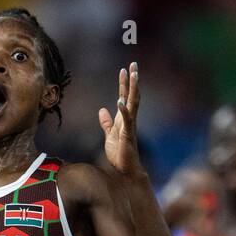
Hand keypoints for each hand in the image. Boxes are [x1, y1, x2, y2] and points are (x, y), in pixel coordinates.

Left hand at [98, 63, 142, 178]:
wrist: (125, 171)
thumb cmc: (120, 155)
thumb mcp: (109, 135)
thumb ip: (107, 123)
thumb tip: (102, 110)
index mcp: (125, 119)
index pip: (125, 97)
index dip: (124, 83)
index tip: (124, 69)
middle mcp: (130, 120)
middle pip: (132, 96)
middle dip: (132, 80)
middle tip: (134, 64)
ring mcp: (130, 127)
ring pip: (133, 104)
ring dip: (133, 89)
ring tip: (133, 75)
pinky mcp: (128, 135)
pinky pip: (127, 120)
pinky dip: (124, 110)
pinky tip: (120, 101)